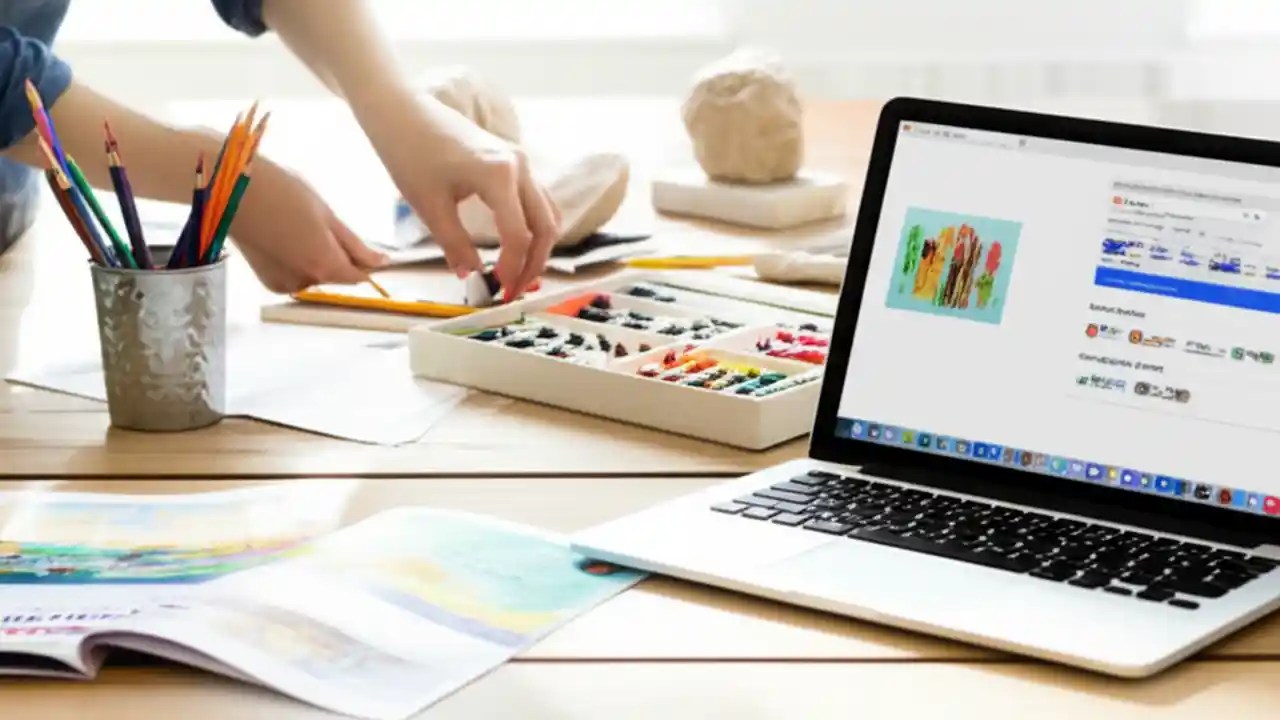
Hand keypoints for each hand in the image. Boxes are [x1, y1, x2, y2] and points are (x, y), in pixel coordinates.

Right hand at [229, 159, 387, 293]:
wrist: (231, 192)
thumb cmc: (282, 192)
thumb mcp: (327, 214)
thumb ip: (355, 245)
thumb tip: (382, 262)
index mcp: (325, 264)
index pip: (360, 276)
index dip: (367, 262)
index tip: (368, 246)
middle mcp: (306, 281)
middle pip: (337, 276)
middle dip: (338, 255)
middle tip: (321, 223)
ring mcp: (285, 284)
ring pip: (316, 275)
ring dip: (317, 258)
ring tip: (298, 227)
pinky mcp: (269, 283)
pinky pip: (295, 276)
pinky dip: (297, 263)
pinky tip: (285, 239)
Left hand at [360, 92, 559, 300]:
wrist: (401, 110)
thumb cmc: (410, 152)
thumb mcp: (428, 206)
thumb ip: (454, 244)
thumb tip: (471, 274)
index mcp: (499, 176)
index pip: (518, 236)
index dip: (512, 268)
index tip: (499, 290)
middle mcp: (519, 167)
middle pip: (544, 227)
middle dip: (533, 264)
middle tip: (514, 291)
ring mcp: (521, 161)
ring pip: (547, 214)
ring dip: (538, 247)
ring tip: (518, 273)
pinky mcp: (514, 160)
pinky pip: (538, 200)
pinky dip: (535, 227)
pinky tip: (518, 245)